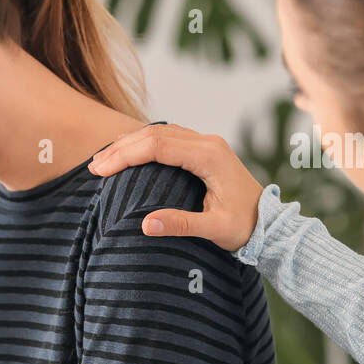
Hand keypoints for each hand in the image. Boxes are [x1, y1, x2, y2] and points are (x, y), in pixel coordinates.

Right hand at [89, 124, 263, 251]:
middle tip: (94, 167)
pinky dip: (144, 144)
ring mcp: (206, 144)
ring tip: (104, 160)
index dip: (125, 156)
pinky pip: (169, 138)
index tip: (100, 171)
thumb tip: (145, 225)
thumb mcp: (215, 229)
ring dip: (130, 144)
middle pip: (155, 135)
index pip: (157, 146)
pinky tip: (129, 153)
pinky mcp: (204, 151)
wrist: (270, 223)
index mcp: (209, 156)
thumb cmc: (245, 227)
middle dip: (121, 149)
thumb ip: (181, 224)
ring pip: (160, 133)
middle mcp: (207, 143)